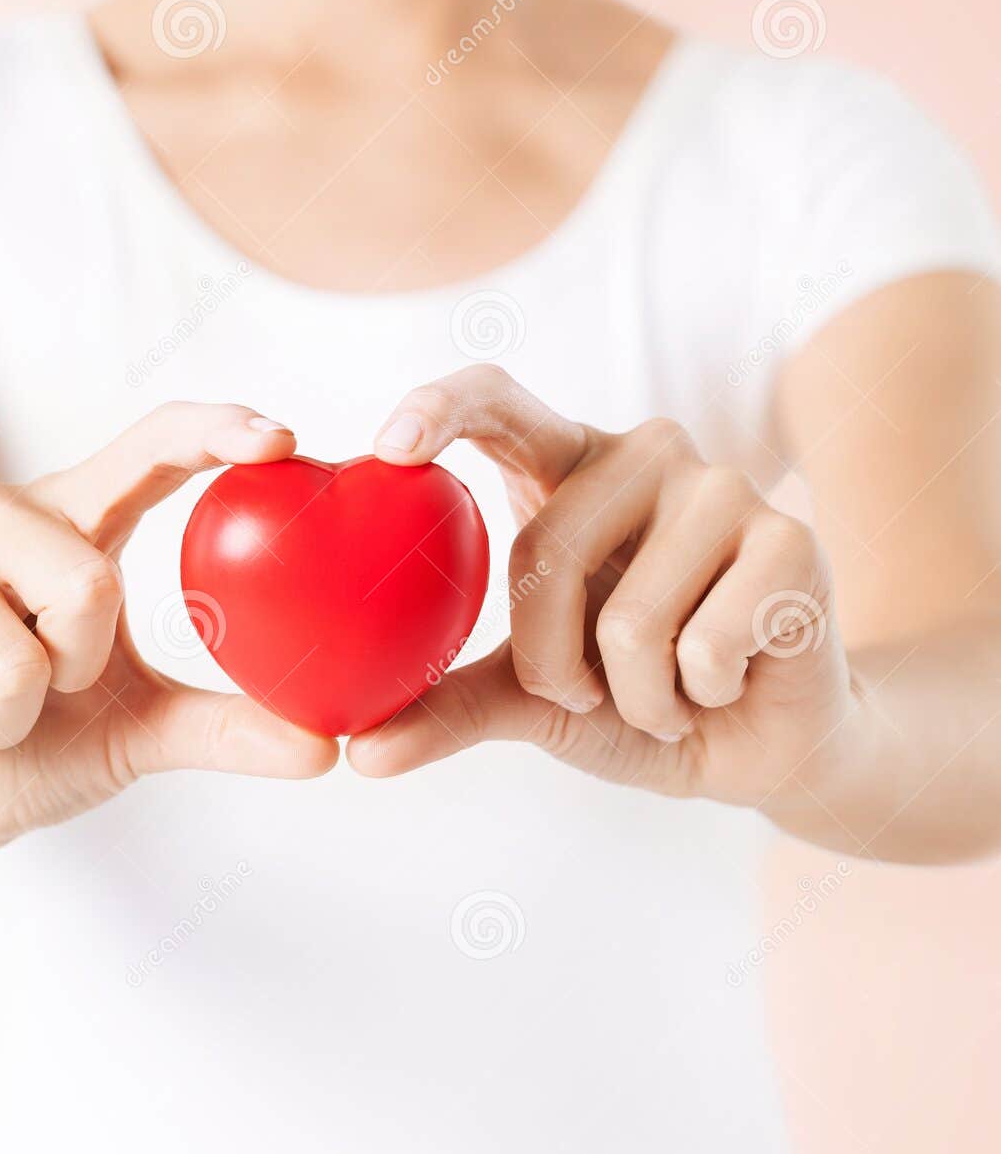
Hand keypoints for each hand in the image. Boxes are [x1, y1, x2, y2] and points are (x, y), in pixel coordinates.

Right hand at [0, 404, 336, 872]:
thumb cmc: (24, 745)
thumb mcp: (135, 733)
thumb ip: (224, 727)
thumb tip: (328, 748)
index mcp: (64, 520)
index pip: (144, 449)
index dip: (210, 430)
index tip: (278, 439)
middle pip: (84, 580)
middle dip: (73, 672)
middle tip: (40, 691)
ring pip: (11, 653)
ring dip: (11, 720)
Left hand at [347, 366, 857, 811]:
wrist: (756, 744)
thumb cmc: (632, 699)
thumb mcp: (530, 697)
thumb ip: (449, 707)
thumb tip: (362, 753)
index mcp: (566, 466)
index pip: (497, 400)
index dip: (441, 407)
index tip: (389, 449)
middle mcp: (643, 454)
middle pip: (544, 555)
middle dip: (553, 666)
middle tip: (597, 691)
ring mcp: (723, 486)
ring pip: (627, 619)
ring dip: (638, 697)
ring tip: (673, 686)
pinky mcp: (792, 538)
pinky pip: (705, 645)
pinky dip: (702, 696)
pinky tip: (730, 679)